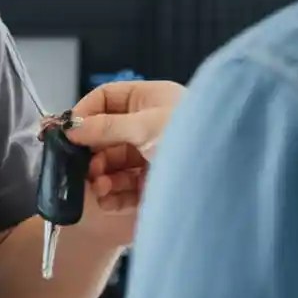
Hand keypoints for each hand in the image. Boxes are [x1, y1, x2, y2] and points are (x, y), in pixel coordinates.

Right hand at [63, 80, 185, 245]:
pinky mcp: (154, 183)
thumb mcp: (145, 125)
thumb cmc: (194, 139)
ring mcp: (151, 155)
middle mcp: (150, 125)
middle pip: (106, 135)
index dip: (85, 112)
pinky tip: (106, 199)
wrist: (229, 180)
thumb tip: (72, 127)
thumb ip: (105, 126)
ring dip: (100, 176)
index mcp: (152, 100)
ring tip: (98, 185)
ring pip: (112, 164)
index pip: (107, 98)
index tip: (68, 130)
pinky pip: (124, 187)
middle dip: (92, 152)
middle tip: (80, 165)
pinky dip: (112, 194)